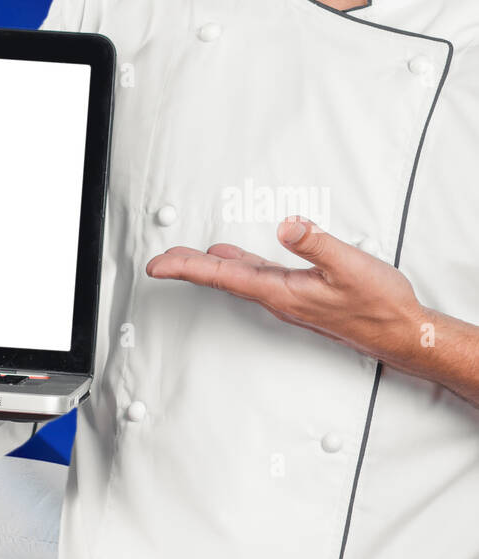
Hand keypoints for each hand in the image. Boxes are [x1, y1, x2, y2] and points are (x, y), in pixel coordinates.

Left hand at [145, 216, 428, 368]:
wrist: (400, 331)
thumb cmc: (378, 305)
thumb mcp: (349, 267)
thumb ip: (316, 244)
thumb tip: (287, 226)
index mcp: (279, 291)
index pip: (221, 275)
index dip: (186, 268)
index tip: (158, 265)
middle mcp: (277, 296)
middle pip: (221, 278)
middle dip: (187, 267)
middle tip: (160, 260)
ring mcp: (287, 296)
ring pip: (237, 277)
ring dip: (208, 266)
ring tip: (184, 256)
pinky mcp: (299, 293)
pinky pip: (257, 276)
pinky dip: (238, 264)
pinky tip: (232, 257)